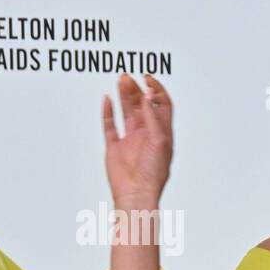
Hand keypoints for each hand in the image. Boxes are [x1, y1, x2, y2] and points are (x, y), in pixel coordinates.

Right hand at [102, 73, 172, 205]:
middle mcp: (147, 134)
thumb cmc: (152, 173)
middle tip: (128, 77)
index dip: (156, 90)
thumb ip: (153, 117)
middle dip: (136, 89)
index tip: (148, 77)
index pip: (162, 105)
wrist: (136, 192)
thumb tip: (148, 95)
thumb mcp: (159, 140)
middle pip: (142, 105)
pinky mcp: (115, 146)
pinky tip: (108, 99)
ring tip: (120, 80)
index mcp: (162, 133)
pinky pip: (110, 125)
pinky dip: (108, 111)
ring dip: (124, 96)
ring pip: (126, 111)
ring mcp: (130, 139)